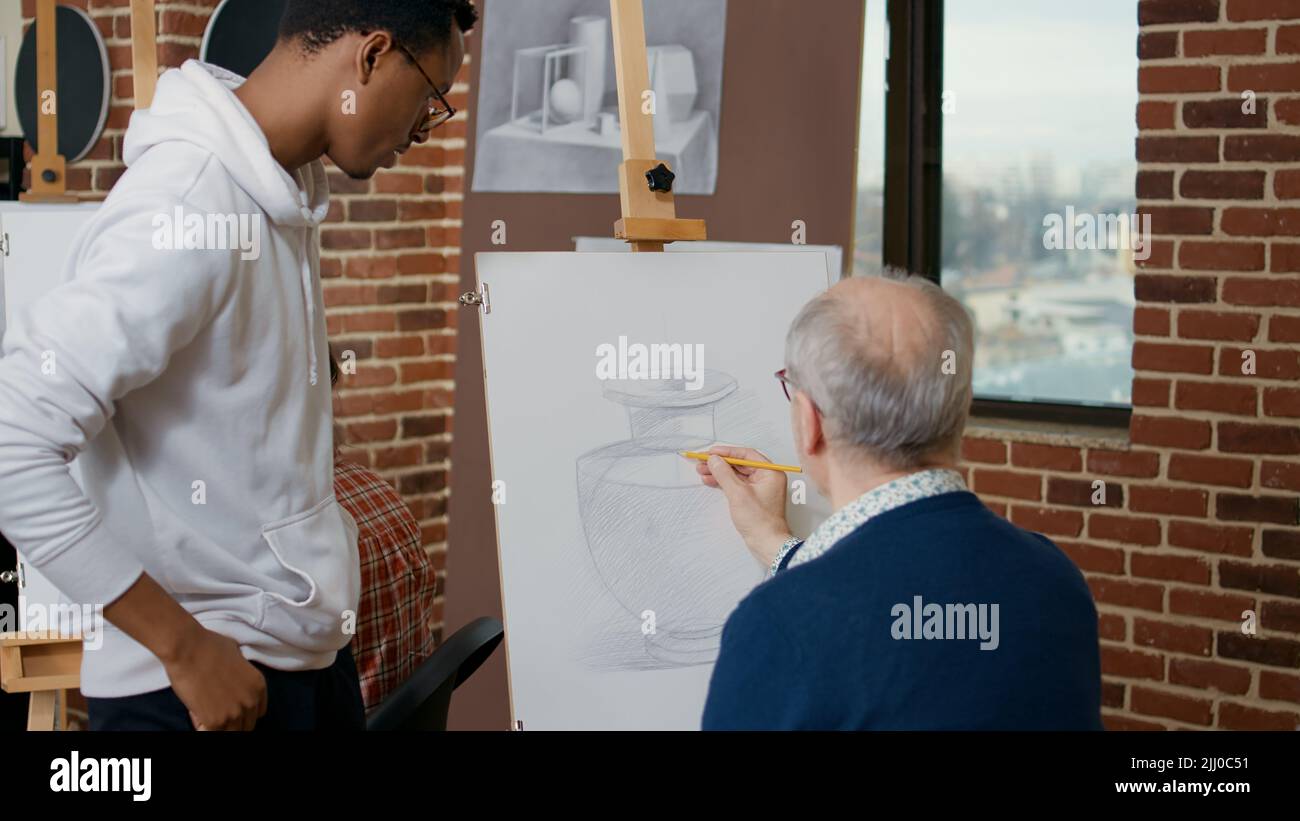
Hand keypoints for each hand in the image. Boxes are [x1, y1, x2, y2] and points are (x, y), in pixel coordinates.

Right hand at [162, 626, 266, 730]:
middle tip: (216, 713)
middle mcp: (251, 701)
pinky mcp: (215, 721)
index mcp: (258, 685)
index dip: (244, 712)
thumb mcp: (236, 654)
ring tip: (205, 714)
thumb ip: (240, 670)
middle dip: (233, 721)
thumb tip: (234, 672)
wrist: (188, 649)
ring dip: (220, 726)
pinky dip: (203, 726)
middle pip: (247, 725)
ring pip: (232, 732)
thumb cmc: (208, 646)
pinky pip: (212, 732)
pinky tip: (196, 715)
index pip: (258, 712)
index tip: (232, 710)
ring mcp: (234, 713)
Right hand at [694, 445, 792, 566]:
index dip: (726, 452)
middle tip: (703, 462)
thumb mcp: (738, 494)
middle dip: (720, 463)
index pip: (746, 454)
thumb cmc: (760, 521)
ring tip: (702, 471)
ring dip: (719, 472)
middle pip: (740, 464)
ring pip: (736, 474)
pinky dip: (724, 482)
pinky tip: (711, 481)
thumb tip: (714, 460)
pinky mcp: (753, 497)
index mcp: (770, 472)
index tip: (711, 452)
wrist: (767, 543)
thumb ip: (724, 474)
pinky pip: (737, 484)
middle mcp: (767, 477)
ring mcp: (760, 488)